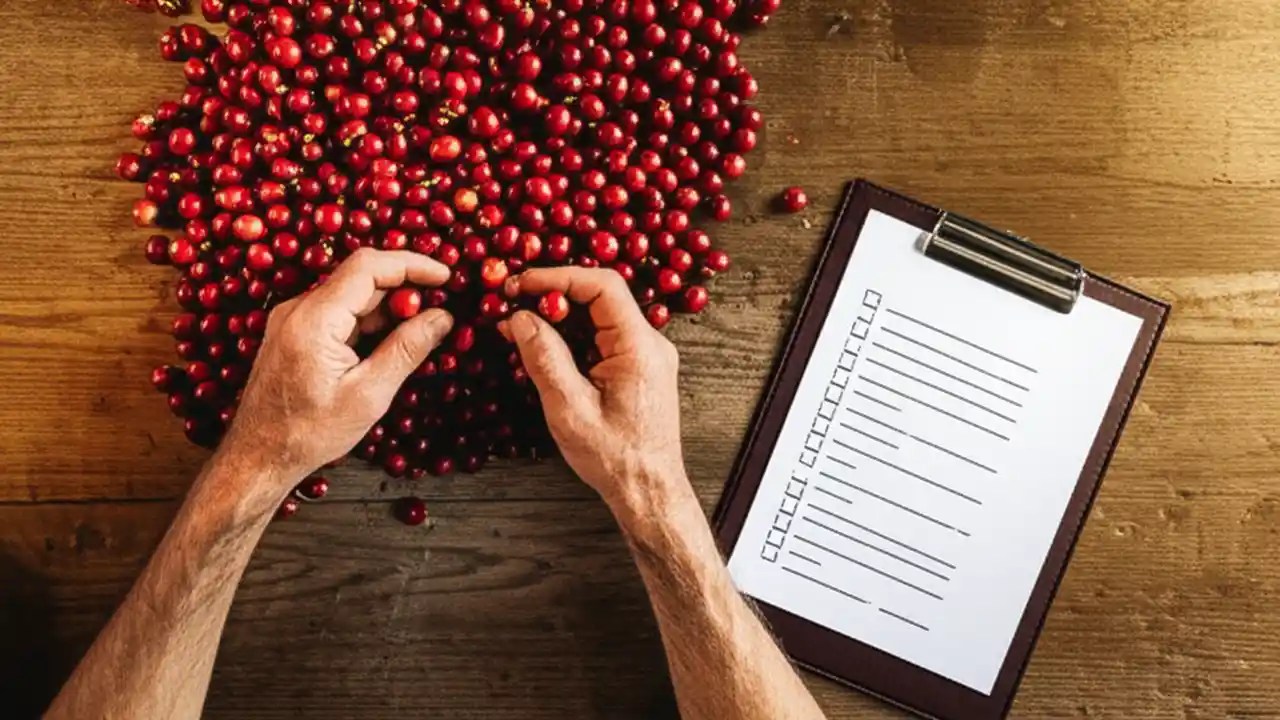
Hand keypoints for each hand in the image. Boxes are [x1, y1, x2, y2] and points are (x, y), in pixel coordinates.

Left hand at [218, 249, 453, 501]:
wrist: (258, 455)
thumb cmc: (310, 433)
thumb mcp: (368, 395)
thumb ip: (406, 350)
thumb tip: (442, 317)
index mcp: (314, 320)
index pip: (368, 267)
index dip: (412, 264)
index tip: (446, 276)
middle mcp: (298, 309)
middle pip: (360, 276)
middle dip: (405, 284)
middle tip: (441, 304)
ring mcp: (292, 318)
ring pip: (350, 293)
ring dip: (389, 303)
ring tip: (423, 325)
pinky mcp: (293, 331)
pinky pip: (338, 310)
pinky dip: (369, 317)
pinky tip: (391, 338)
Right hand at [501, 268, 689, 520]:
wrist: (649, 490)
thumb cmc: (615, 458)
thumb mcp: (570, 408)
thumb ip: (545, 358)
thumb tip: (520, 318)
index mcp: (639, 347)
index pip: (603, 285)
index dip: (559, 276)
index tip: (522, 283)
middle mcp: (649, 343)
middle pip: (601, 295)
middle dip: (554, 293)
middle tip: (513, 299)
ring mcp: (646, 355)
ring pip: (599, 315)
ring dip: (560, 314)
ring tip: (519, 322)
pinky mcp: (637, 368)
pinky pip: (602, 336)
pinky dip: (572, 334)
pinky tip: (543, 344)